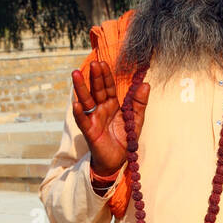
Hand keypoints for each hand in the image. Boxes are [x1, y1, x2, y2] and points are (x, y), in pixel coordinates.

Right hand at [71, 59, 150, 178]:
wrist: (117, 160)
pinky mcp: (90, 132)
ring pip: (86, 101)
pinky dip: (79, 113)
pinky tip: (76, 104)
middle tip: (94, 63)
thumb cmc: (124, 139)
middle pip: (97, 90)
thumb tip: (146, 84)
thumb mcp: (136, 120)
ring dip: (81, 88)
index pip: (108, 86)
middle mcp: (101, 109)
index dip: (106, 75)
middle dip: (95, 77)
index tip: (103, 62)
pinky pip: (83, 121)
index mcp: (112, 104)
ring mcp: (94, 119)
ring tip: (76, 74)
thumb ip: (140, 103)